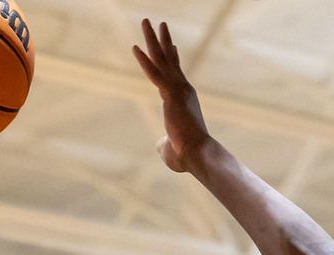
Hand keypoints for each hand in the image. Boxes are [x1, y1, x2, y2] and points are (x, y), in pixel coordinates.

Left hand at [131, 19, 211, 172]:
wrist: (198, 153)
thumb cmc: (187, 155)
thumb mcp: (172, 148)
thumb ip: (164, 142)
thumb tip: (160, 144)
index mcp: (184, 99)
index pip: (177, 74)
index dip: (173, 58)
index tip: (171, 45)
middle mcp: (183, 89)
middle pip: (170, 59)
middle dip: (162, 40)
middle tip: (158, 23)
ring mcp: (178, 89)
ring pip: (162, 59)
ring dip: (152, 39)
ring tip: (145, 21)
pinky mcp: (170, 93)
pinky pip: (154, 73)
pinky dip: (144, 60)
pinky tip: (135, 47)